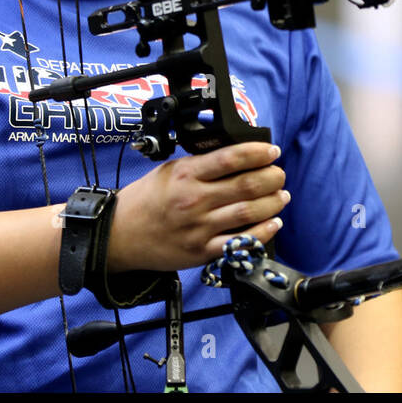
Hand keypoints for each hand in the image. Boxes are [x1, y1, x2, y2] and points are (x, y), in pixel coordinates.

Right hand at [106, 142, 287, 272]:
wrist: (119, 235)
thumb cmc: (145, 200)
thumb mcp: (169, 170)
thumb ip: (200, 164)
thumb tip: (237, 156)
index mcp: (186, 174)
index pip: (230, 158)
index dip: (258, 153)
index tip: (272, 151)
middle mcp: (194, 199)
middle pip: (246, 185)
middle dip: (272, 177)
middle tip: (279, 174)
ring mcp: (199, 227)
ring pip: (248, 212)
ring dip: (273, 202)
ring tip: (281, 195)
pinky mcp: (202, 251)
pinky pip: (239, 242)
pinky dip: (262, 232)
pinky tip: (274, 222)